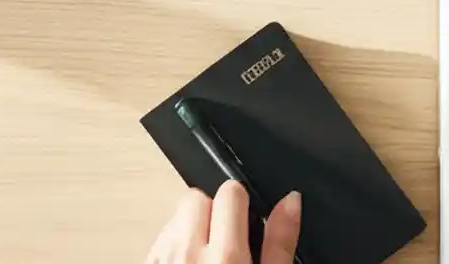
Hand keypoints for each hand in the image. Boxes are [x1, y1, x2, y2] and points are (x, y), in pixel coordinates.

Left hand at [146, 182, 301, 263]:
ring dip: (189, 229)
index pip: (230, 192)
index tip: (243, 221)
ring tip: (204, 258)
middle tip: (224, 239)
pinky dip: (171, 248)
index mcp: (227, 256)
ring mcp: (161, 261)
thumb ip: (280, 242)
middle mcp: (188, 254)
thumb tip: (291, 200)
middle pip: (196, 197)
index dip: (240, 203)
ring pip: (174, 218)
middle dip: (211, 211)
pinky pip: (157, 241)